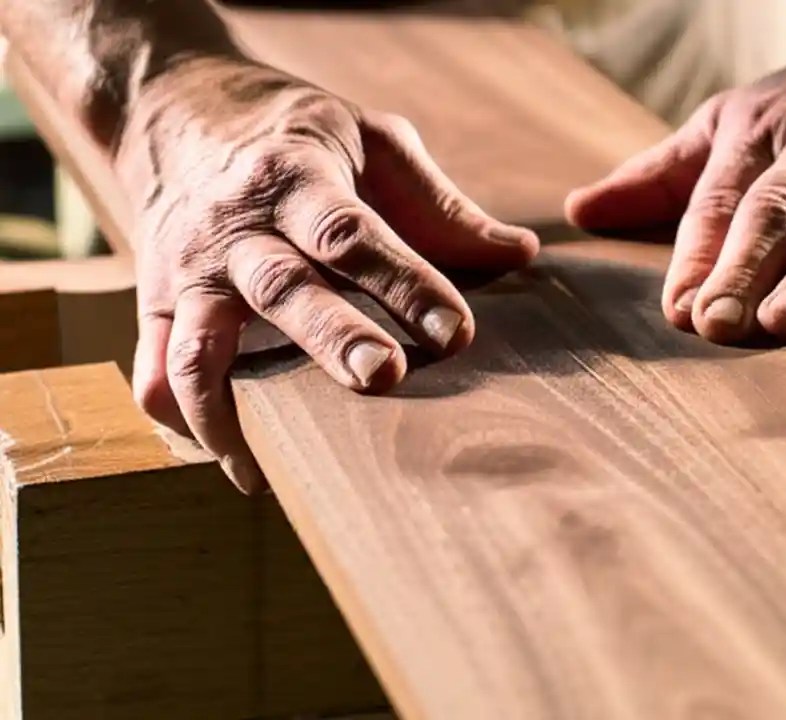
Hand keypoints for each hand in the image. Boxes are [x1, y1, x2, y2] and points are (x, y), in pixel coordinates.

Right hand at [120, 56, 538, 491]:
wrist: (174, 110)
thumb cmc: (296, 135)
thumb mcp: (370, 141)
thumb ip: (439, 204)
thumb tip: (521, 253)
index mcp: (295, 178)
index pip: (350, 234)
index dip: (404, 282)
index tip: (457, 331)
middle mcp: (235, 229)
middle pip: (280, 288)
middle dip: (331, 338)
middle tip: (383, 379)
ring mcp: (187, 273)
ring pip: (201, 344)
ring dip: (240, 405)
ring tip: (285, 465)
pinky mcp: (156, 308)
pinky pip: (157, 375)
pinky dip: (188, 422)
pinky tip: (241, 463)